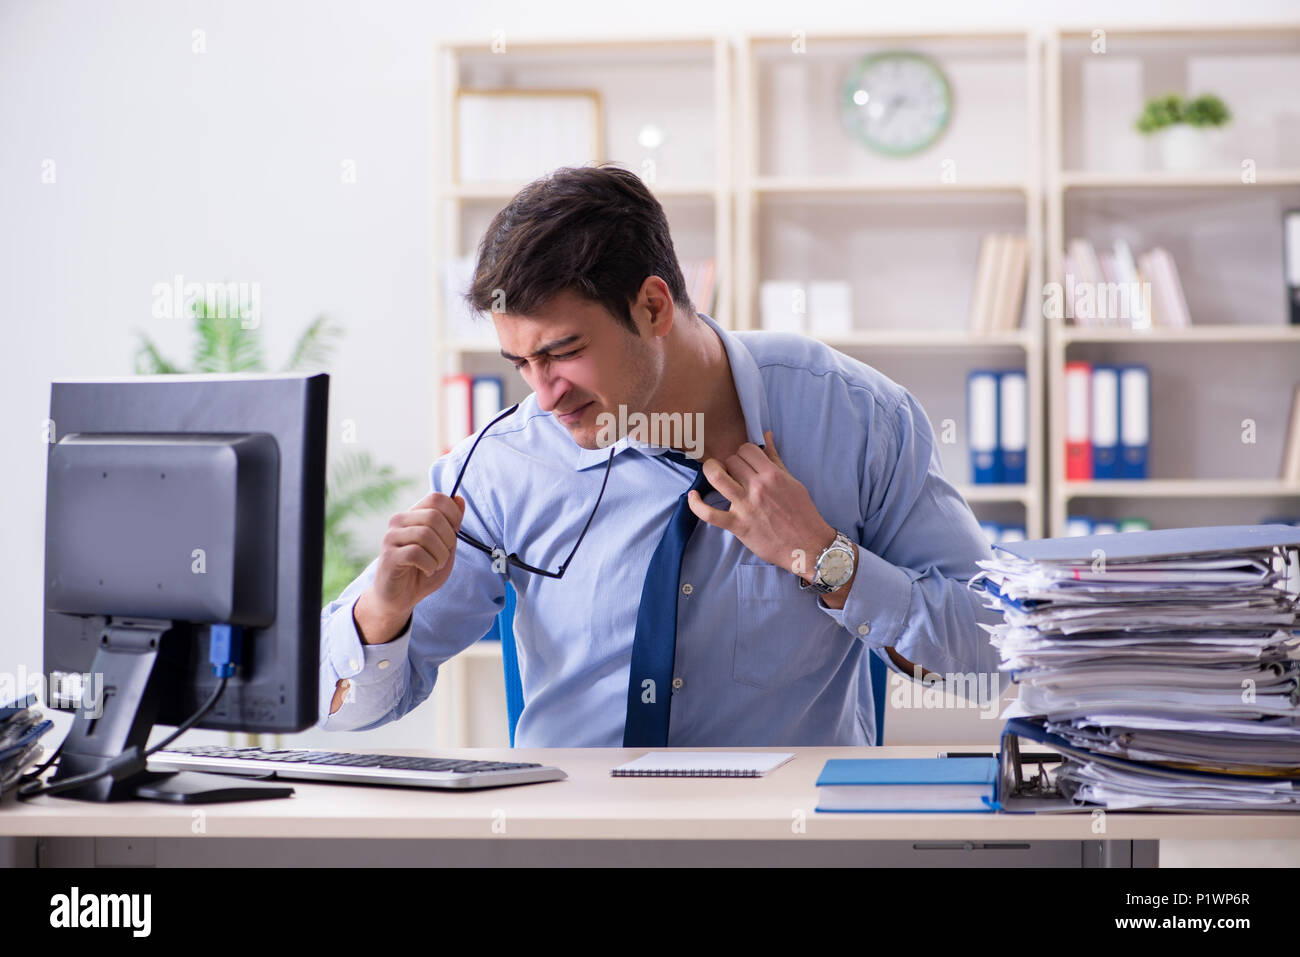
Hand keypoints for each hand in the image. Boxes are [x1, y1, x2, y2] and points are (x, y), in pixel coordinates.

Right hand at [361, 491, 465, 640]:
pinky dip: (429, 565)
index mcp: (414, 514)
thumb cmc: (423, 571)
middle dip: (448, 539)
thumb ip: (452, 524)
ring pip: (426, 534)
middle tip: (444, 555)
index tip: (454, 534)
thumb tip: (459, 499)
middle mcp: (399, 521)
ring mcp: (391, 537)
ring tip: (436, 565)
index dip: (454, 515)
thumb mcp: (445, 547)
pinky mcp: (388, 556)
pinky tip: (427, 571)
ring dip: (439, 555)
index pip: (436, 498)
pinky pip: (416, 553)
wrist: (400, 598)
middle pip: (434, 516)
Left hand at [686, 429, 834, 576]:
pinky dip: (697, 504)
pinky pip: (709, 513)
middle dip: (730, 463)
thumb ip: (775, 458)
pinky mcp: (737, 525)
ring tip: (713, 473)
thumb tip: (766, 435)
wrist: (807, 545)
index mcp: (772, 474)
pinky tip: (693, 496)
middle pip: (731, 460)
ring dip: (711, 470)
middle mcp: (758, 487)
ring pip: (717, 477)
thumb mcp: (792, 481)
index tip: (744, 462)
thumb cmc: (802, 513)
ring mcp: (746, 505)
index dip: (743, 453)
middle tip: (734, 473)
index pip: (746, 449)